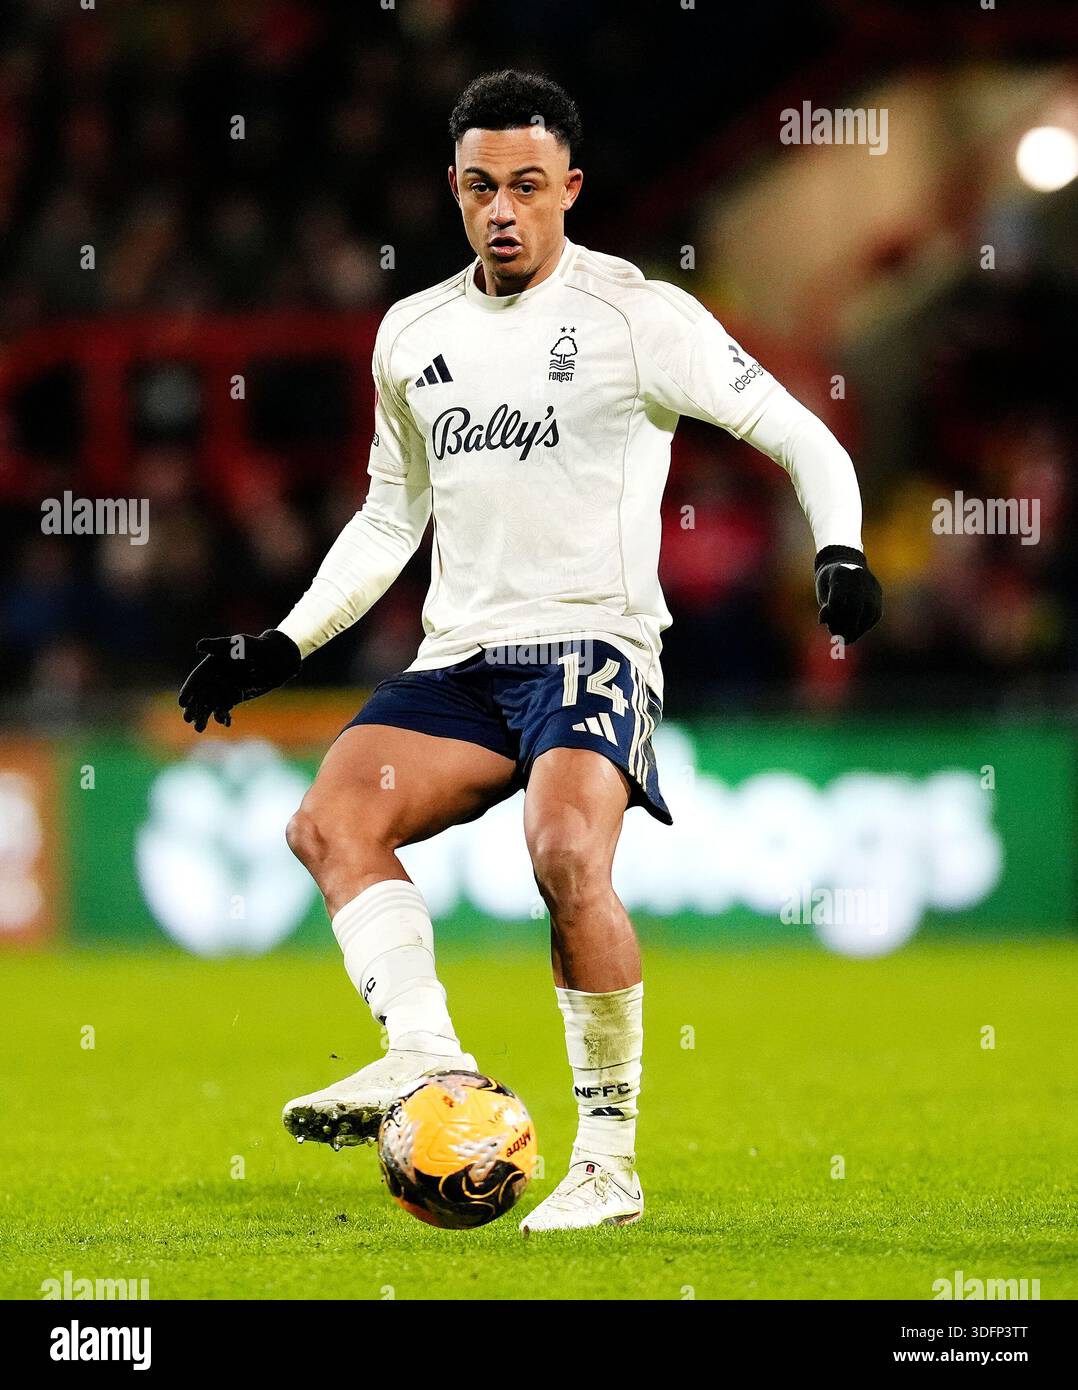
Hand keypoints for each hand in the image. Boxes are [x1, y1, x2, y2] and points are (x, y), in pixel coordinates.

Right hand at [178, 630, 301, 731]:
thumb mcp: (239, 644)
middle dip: (194, 708)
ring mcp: (224, 688)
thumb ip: (219, 646)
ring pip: (210, 704)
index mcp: (212, 664)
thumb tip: (199, 645)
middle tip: (188, 719)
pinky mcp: (234, 696)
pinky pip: (225, 708)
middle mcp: (215, 677)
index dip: (189, 689)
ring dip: (205, 716)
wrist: (277, 659)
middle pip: (201, 695)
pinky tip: (225, 723)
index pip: (197, 678)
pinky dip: (224, 716)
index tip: (183, 702)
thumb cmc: (258, 647)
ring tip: (199, 728)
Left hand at [814, 546, 882, 642]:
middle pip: (855, 608)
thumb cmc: (830, 579)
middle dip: (846, 627)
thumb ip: (825, 605)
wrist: (847, 562)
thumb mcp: (823, 588)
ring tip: (847, 639)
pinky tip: (857, 632)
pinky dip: (866, 626)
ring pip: (868, 613)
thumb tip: (822, 622)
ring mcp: (871, 587)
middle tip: (838, 638)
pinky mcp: (878, 594)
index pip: (837, 600)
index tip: (826, 622)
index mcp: (840, 575)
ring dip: (858, 630)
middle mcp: (859, 580)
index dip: (831, 615)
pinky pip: (875, 614)